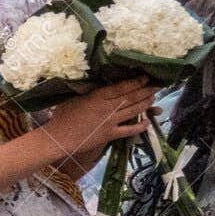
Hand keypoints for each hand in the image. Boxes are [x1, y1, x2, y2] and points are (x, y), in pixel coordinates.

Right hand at [36, 79, 158, 160]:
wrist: (58, 138)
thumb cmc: (61, 117)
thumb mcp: (73, 98)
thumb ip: (87, 91)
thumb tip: (96, 84)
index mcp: (97, 96)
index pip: (121, 87)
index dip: (136, 81)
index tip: (145, 77)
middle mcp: (107, 107)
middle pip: (131, 97)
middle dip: (145, 90)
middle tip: (157, 85)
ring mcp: (110, 121)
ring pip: (133, 110)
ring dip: (145, 104)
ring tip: (154, 98)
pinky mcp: (109, 135)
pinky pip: (129, 130)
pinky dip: (140, 126)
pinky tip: (148, 122)